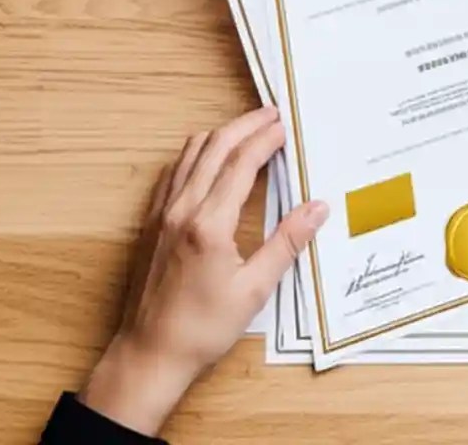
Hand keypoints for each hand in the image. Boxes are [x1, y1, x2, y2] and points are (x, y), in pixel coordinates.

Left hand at [79, 107, 328, 435]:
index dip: (265, 140)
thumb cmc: (202, 328)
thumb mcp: (255, 289)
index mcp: (209, 224)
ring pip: (189, 155)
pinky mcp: (151, 224)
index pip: (241, 164)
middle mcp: (181, 210)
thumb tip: (317, 209)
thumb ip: (287, 243)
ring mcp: (162, 214)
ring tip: (246, 130)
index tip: (285, 126)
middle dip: (244, 126)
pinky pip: (172, 174)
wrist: (150, 352)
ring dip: (220, 136)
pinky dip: (195, 155)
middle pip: (214, 148)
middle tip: (271, 114)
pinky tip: (208, 160)